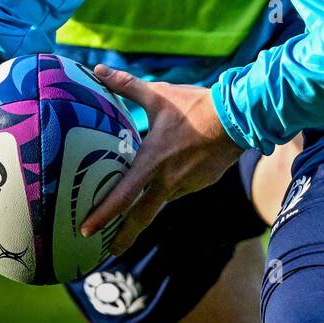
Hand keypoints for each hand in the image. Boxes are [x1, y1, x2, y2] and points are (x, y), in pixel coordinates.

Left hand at [80, 70, 241, 254]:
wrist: (236, 118)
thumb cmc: (194, 106)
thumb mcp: (158, 95)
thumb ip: (126, 86)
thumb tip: (99, 70)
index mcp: (152, 162)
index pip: (122, 196)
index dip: (103, 216)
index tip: (87, 231)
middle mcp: (167, 181)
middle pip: (141, 218)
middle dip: (124, 238)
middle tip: (110, 252)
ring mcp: (186, 185)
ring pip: (162, 200)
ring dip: (149, 207)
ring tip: (135, 212)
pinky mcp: (201, 184)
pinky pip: (180, 189)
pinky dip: (171, 188)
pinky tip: (171, 177)